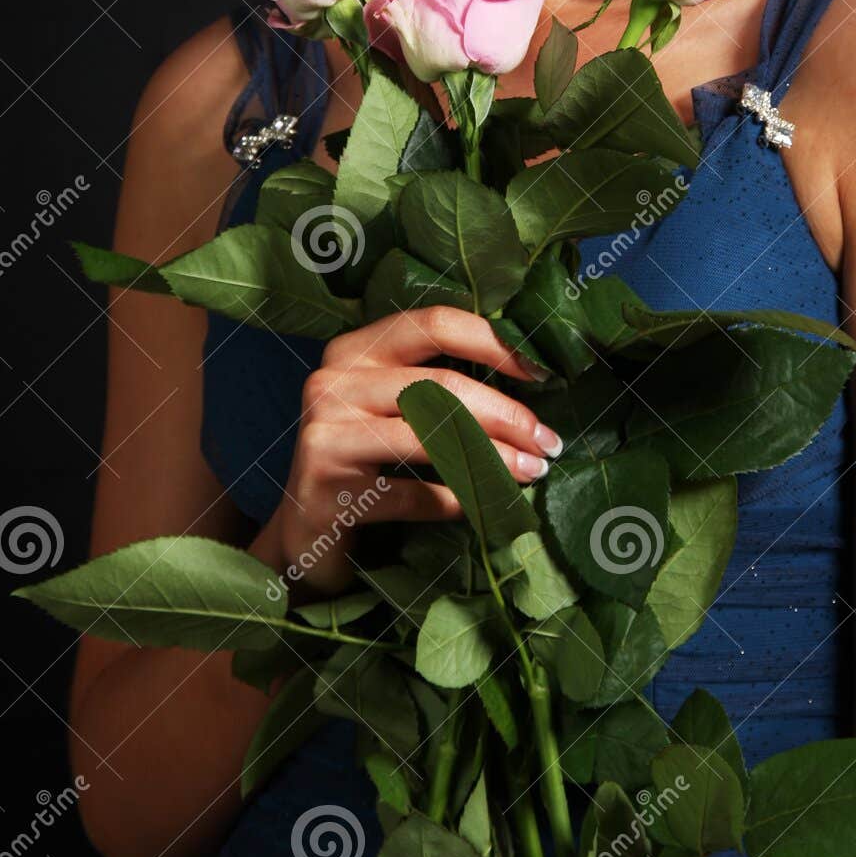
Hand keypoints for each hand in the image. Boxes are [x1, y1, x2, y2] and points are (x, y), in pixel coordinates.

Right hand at [274, 306, 559, 597]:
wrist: (306, 533)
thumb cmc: (367, 464)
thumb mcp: (394, 410)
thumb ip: (440, 385)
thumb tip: (532, 377)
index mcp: (355, 348)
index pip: (434, 323)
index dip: (494, 343)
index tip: (542, 373)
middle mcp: (333, 380)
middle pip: (439, 383)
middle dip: (506, 414)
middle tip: (548, 442)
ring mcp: (324, 432)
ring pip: (430, 434)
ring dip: (494, 457)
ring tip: (533, 472)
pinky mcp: (326, 487)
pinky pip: (414, 493)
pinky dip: (459, 500)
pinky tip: (487, 506)